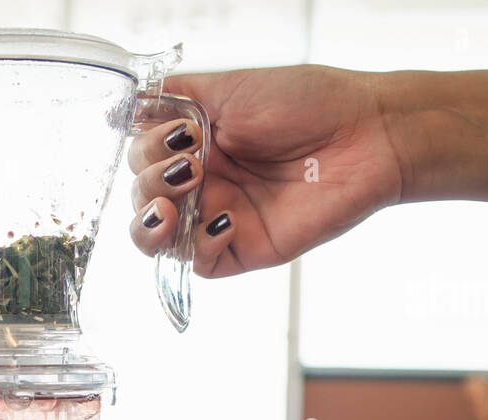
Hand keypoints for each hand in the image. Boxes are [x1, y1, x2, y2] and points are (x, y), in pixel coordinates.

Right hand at [128, 66, 404, 277]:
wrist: (365, 134)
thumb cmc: (308, 102)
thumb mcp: (230, 87)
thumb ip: (175, 97)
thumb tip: (123, 108)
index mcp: (194, 144)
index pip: (140, 160)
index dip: (146, 151)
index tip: (180, 134)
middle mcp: (202, 182)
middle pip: (140, 200)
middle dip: (148, 185)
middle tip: (189, 166)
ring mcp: (219, 216)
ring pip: (157, 239)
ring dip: (152, 223)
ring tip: (175, 206)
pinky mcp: (242, 248)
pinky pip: (199, 264)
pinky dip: (197, 247)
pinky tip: (221, 220)